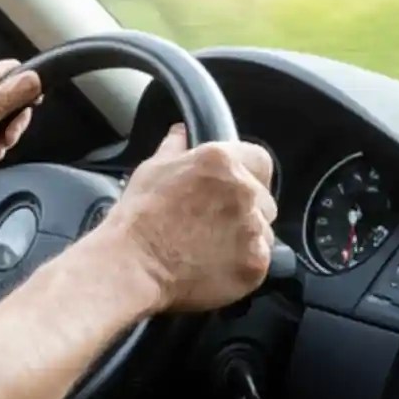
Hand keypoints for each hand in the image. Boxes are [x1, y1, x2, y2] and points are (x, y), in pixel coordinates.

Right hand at [82, 124, 277, 312]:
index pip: (260, 160)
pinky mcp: (256, 262)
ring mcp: (254, 229)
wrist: (134, 265)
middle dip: (246, 209)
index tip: (232, 188)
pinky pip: (259, 261)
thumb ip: (175, 149)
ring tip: (212, 248)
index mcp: (222, 161)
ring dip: (246, 238)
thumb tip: (181, 133)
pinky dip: (242, 264)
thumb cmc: (138, 216)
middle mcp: (245, 191)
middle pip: (264, 199)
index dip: (249, 174)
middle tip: (215, 222)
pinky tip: (215, 266)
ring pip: (263, 232)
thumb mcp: (151, 171)